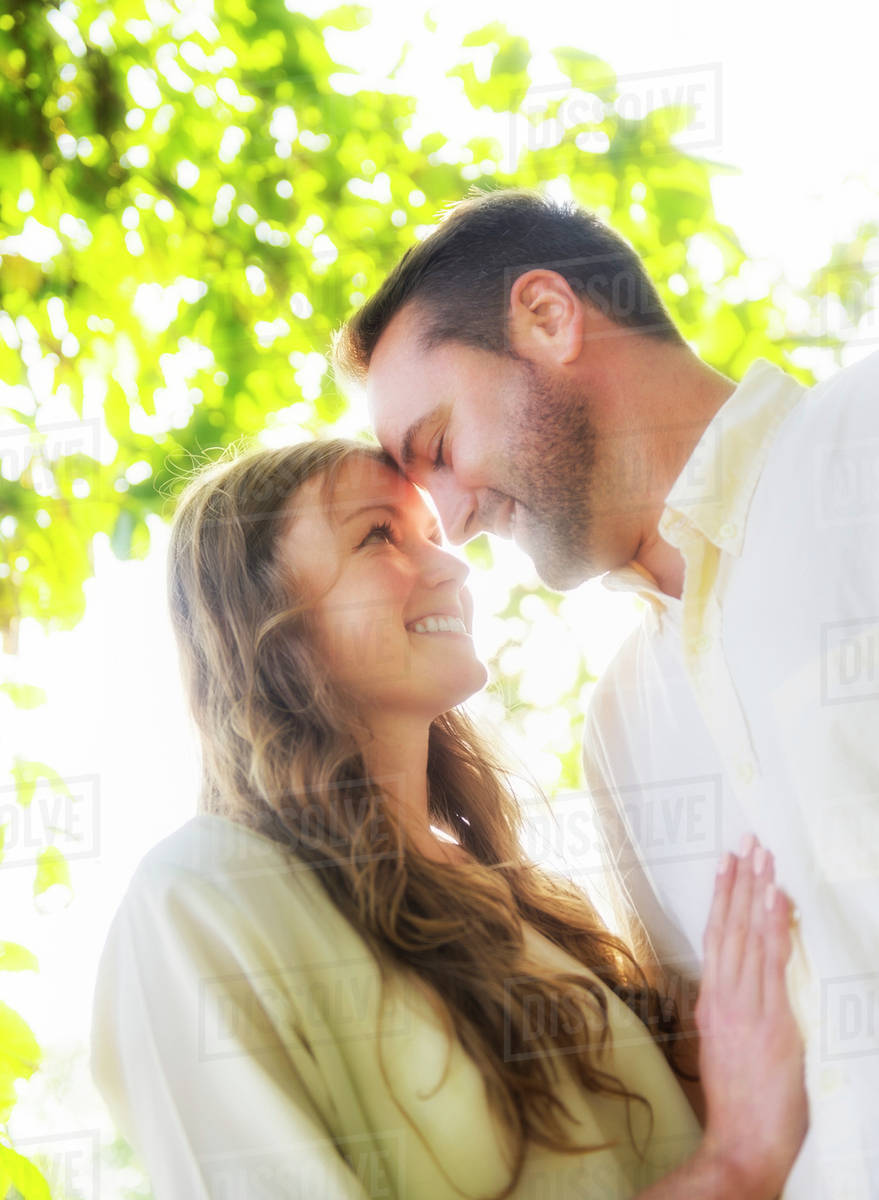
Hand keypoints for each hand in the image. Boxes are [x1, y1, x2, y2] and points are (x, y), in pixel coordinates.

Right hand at [695, 836, 807, 1196]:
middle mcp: (724, 998)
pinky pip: (771, 965)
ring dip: (756, 892)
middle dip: (738, 880)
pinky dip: (772, 928)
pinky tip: (776, 900)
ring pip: (747, 937)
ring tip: (762, 856)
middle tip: (745, 841)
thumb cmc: (738, 1105)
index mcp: (711, 1004)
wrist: (741, 1144)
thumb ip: (728, 1015)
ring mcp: (746, 1008)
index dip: (722, 897)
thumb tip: (735, 987)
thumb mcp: (722, 1051)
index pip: (716, 937)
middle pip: (728, 927)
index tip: (727, 863)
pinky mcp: (771, 1022)